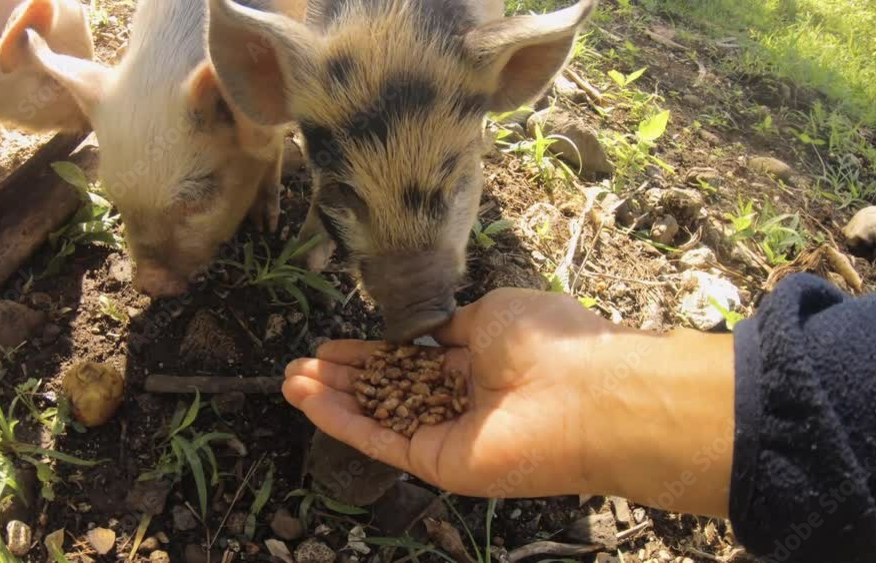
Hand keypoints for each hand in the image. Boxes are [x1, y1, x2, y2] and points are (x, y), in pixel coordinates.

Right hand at [284, 288, 734, 514]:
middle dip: (343, 377)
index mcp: (478, 361)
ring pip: (377, 417)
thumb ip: (455, 324)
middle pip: (387, 390)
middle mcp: (460, 400)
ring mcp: (447, 434)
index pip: (412, 359)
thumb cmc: (549, 340)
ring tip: (289, 380)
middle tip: (300, 365)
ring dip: (331, 400)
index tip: (334, 344)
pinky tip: (308, 400)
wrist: (585, 392)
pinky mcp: (437, 462)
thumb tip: (429, 329)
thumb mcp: (494, 311)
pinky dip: (342, 421)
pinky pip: (381, 440)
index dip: (371, 352)